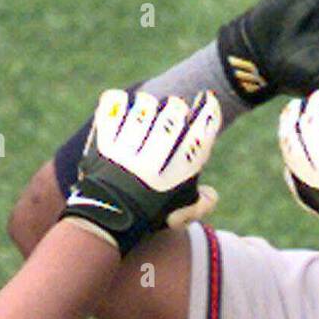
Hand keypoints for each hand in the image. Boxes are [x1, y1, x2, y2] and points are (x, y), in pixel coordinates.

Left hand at [60, 89, 221, 253]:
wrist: (111, 217)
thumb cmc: (151, 216)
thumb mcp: (186, 214)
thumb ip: (204, 204)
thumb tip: (209, 192)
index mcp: (187, 157)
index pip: (208, 119)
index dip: (208, 107)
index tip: (205, 102)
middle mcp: (164, 140)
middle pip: (176, 106)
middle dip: (175, 109)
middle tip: (170, 117)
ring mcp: (135, 132)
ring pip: (146, 102)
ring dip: (146, 107)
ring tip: (143, 118)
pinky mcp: (109, 129)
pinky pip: (115, 101)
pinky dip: (117, 103)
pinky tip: (120, 112)